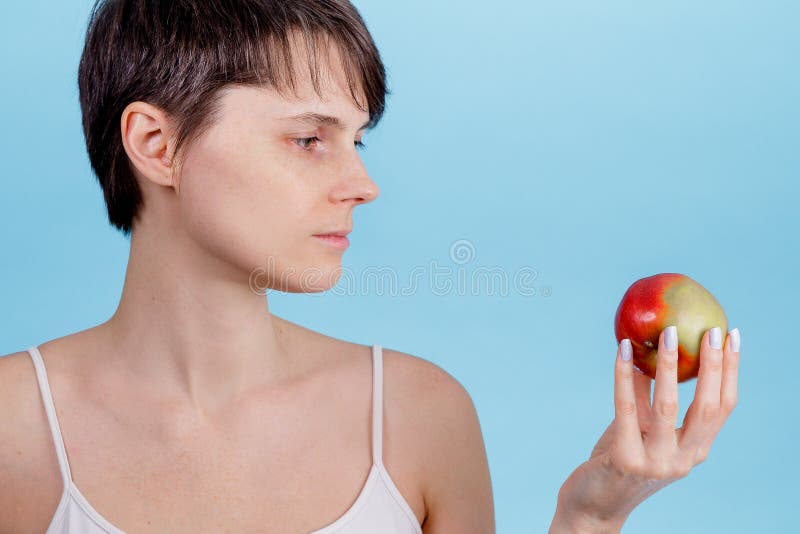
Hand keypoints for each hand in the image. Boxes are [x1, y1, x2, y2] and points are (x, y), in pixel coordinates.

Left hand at [554, 326, 740, 530]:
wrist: (593, 504)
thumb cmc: (619, 459)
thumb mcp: (641, 428)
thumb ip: (648, 398)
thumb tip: (646, 350)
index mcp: (695, 450)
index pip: (724, 408)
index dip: (731, 371)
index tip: (732, 336)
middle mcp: (682, 459)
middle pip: (707, 407)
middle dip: (712, 365)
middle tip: (709, 330)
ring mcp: (655, 462)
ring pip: (669, 407)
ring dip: (669, 366)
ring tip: (667, 333)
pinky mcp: (624, 459)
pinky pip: (626, 408)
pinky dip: (624, 375)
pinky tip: (621, 350)